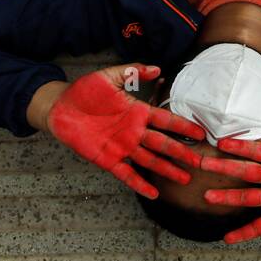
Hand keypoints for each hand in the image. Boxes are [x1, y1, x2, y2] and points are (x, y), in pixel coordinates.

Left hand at [43, 64, 205, 199]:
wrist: (60, 107)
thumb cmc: (84, 91)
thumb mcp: (108, 76)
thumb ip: (132, 71)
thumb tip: (156, 67)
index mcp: (137, 112)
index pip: (166, 120)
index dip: (183, 126)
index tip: (201, 132)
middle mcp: (134, 131)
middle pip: (163, 143)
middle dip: (182, 152)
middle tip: (200, 161)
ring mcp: (122, 147)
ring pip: (150, 160)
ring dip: (167, 169)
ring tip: (184, 178)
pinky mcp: (108, 159)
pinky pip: (126, 174)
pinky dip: (139, 184)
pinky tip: (153, 193)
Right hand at [200, 104, 260, 242]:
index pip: (255, 151)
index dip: (238, 146)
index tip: (221, 142)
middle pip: (244, 172)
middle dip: (223, 167)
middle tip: (201, 163)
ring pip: (246, 197)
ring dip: (227, 197)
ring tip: (208, 196)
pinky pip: (258, 226)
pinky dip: (243, 233)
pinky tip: (227, 238)